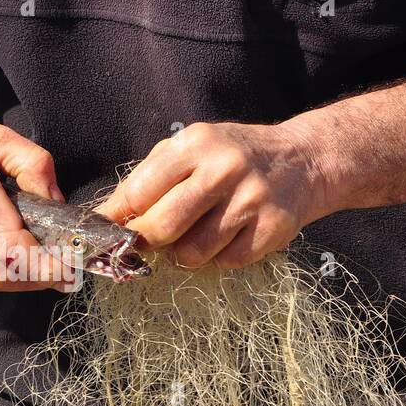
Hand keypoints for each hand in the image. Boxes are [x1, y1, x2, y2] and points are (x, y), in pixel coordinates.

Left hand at [96, 121, 330, 268]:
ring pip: (192, 253)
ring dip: (183, 254)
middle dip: (147, 243)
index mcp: (195, 143)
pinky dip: (219, 257)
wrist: (301, 161)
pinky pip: (226, 262)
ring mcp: (252, 198)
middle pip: (163, 227)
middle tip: (150, 242)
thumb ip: (146, 180)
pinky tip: (227, 237)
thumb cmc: (230, 158)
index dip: (119, 220)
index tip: (110, 233)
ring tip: (194, 235)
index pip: (139, 192)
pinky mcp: (272, 227)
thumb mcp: (188, 151)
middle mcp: (224, 167)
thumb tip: (104, 219)